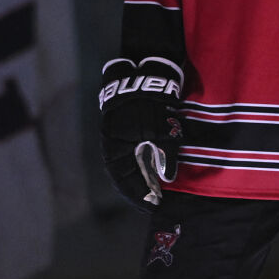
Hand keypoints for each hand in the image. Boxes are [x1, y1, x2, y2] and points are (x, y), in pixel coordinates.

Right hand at [98, 57, 183, 209]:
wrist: (145, 72)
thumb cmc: (153, 103)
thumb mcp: (163, 131)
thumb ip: (165, 156)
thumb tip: (167, 179)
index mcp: (115, 147)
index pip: (124, 180)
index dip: (139, 196)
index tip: (152, 207)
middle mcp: (112, 143)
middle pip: (123, 175)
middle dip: (138, 190)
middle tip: (152, 203)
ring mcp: (116, 135)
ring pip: (126, 164)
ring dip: (138, 178)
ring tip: (152, 192)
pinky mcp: (124, 127)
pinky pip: (129, 152)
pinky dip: (138, 164)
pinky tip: (149, 169)